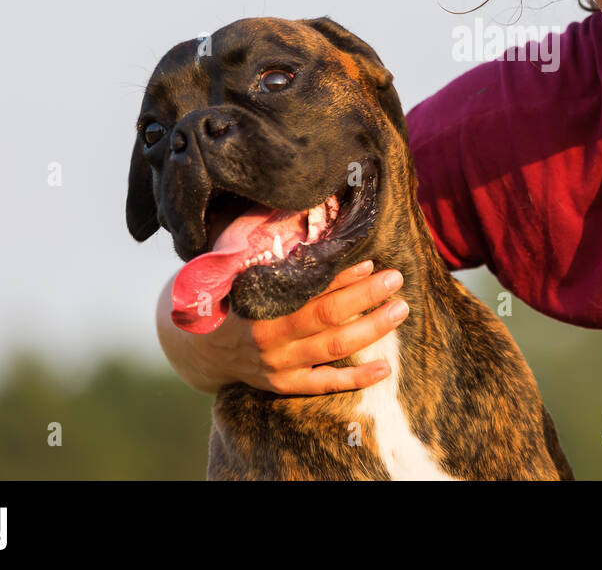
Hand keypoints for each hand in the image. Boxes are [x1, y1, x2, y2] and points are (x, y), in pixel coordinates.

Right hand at [156, 260, 408, 394]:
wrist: (202, 348)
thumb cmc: (231, 297)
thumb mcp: (241, 270)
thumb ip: (270, 251)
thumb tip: (309, 216)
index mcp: (258, 303)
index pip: (308, 289)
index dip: (342, 276)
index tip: (371, 260)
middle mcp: (269, 337)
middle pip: (327, 317)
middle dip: (366, 296)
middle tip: (396, 279)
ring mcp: (278, 365)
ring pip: (333, 348)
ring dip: (371, 329)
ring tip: (400, 310)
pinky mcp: (284, 385)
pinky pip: (325, 385)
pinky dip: (356, 379)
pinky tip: (384, 368)